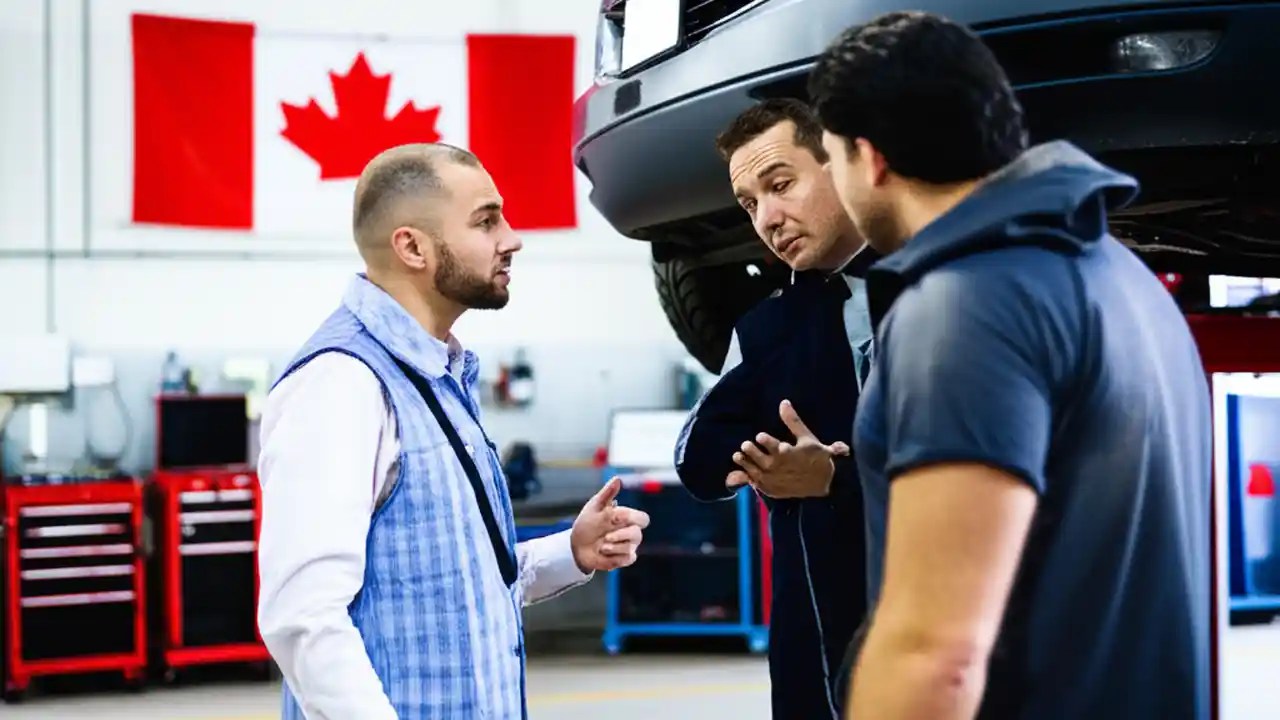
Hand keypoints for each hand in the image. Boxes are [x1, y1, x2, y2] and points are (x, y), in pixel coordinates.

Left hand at [570, 477, 650, 572]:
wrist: (576, 545)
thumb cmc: (588, 523)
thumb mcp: (594, 506)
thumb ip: (607, 493)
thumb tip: (617, 479)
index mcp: (627, 518)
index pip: (642, 519)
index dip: (632, 518)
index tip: (614, 517)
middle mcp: (630, 532)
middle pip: (637, 534)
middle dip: (621, 535)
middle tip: (606, 537)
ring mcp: (628, 546)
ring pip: (630, 548)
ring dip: (614, 547)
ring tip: (601, 546)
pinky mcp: (623, 559)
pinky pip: (627, 559)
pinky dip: (614, 557)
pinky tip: (603, 553)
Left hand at [727, 399, 849, 498]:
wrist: (824, 484)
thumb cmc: (817, 458)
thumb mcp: (807, 437)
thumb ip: (793, 421)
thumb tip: (783, 402)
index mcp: (788, 453)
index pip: (773, 446)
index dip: (766, 441)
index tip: (759, 436)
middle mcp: (779, 467)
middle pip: (761, 459)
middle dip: (752, 451)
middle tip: (745, 444)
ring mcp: (775, 479)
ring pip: (755, 471)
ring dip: (745, 463)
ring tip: (737, 456)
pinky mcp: (772, 489)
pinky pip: (756, 484)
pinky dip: (746, 479)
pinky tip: (738, 473)